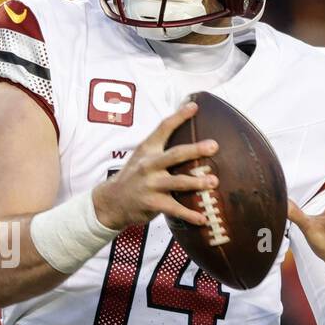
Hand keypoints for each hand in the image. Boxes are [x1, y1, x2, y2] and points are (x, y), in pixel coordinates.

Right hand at [91, 102, 219, 230]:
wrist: (111, 201)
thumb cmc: (133, 176)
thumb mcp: (142, 156)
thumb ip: (160, 145)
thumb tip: (183, 128)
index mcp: (148, 150)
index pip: (163, 128)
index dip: (179, 116)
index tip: (194, 106)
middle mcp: (148, 165)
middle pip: (175, 155)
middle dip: (195, 150)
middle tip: (213, 146)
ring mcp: (150, 185)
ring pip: (177, 182)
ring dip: (197, 182)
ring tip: (213, 182)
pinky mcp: (152, 203)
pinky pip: (174, 209)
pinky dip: (189, 215)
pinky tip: (202, 218)